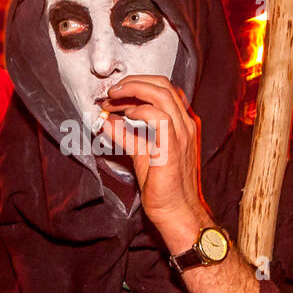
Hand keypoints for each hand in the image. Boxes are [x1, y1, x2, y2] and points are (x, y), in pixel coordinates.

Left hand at [100, 76, 208, 246]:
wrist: (176, 211)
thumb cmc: (162, 186)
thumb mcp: (140, 152)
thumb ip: (125, 135)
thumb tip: (107, 120)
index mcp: (181, 124)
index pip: (163, 89)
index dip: (137, 84)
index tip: (115, 93)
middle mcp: (185, 124)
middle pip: (163, 84)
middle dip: (133, 81)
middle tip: (111, 91)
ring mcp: (182, 135)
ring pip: (162, 94)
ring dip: (133, 91)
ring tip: (114, 99)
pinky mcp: (173, 148)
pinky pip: (159, 117)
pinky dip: (140, 110)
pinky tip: (126, 115)